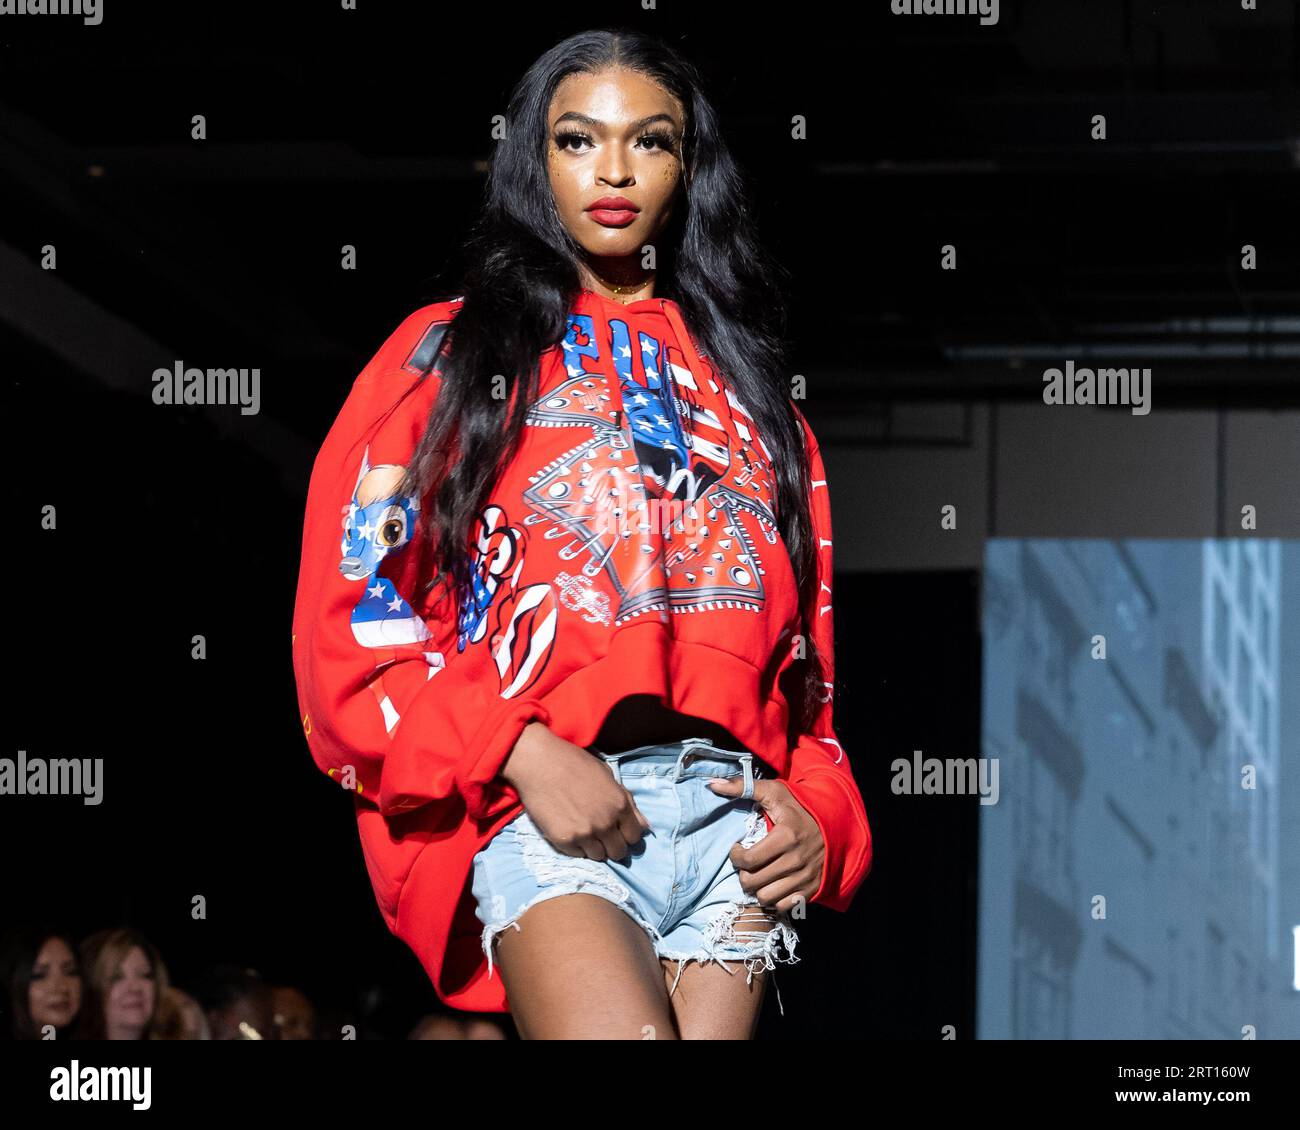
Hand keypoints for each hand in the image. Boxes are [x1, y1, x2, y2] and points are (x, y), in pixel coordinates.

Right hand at [500, 724, 651, 861]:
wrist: (540, 763)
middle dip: (613, 845)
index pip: (635, 836)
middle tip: (602, 835)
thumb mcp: (607, 776)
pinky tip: (571, 830)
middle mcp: (605, 823)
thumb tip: (644, 826)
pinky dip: (577, 847)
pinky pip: (578, 855)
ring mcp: (584, 834)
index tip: (619, 831)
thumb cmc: (574, 763)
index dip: (627, 834)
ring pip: (599, 857)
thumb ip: (627, 802)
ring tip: (584, 832)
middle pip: (619, 852)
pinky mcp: (564, 841)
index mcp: (619, 805)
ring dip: (595, 847)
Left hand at [705, 776, 823, 912]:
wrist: (838, 825)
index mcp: (786, 837)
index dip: (735, 856)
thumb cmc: (801, 808)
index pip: (748, 860)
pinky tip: (773, 884)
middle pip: (752, 882)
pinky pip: (783, 906)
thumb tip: (712, 784)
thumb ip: (743, 787)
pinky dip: (775, 899)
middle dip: (743, 873)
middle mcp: (796, 861)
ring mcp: (805, 878)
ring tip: (758, 874)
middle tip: (747, 863)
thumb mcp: (775, 793)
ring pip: (765, 897)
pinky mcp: (811, 890)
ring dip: (757, 887)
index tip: (738, 848)